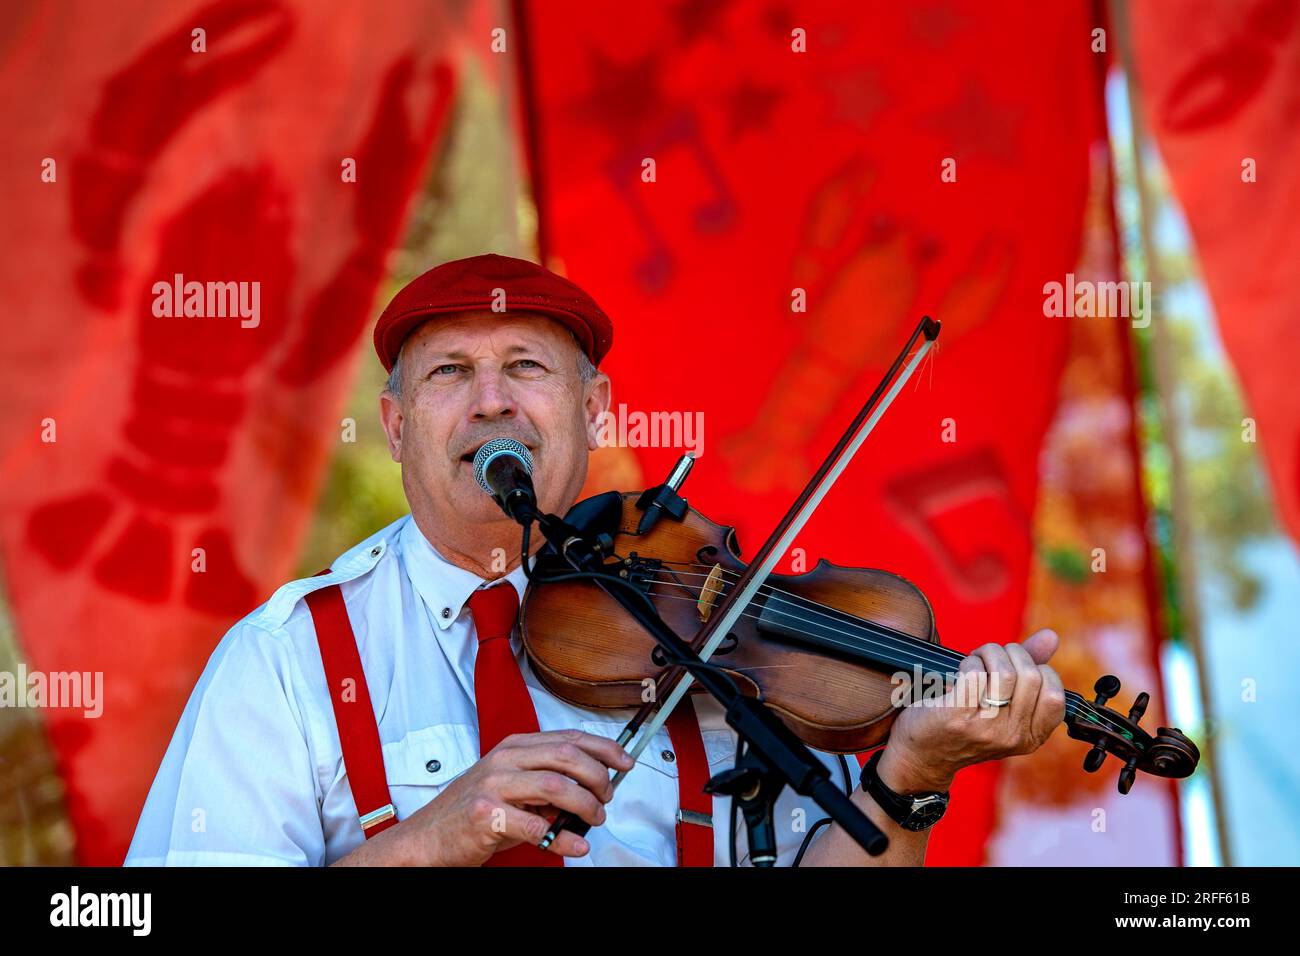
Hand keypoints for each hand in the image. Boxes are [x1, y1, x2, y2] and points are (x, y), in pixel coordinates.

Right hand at [367, 729, 633, 865]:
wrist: (428, 837)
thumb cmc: (472, 811)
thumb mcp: (511, 785)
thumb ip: (546, 781)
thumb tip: (590, 789)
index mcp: (514, 746)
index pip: (569, 737)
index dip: (603, 747)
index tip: (625, 761)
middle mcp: (505, 760)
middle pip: (567, 755)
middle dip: (599, 776)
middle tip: (608, 797)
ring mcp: (494, 785)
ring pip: (557, 786)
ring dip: (586, 806)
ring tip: (594, 820)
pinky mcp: (486, 814)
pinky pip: (536, 825)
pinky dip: (564, 838)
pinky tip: (576, 845)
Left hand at [879, 629, 1065, 792]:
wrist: (921, 753)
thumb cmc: (964, 720)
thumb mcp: (1004, 703)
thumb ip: (1030, 669)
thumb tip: (1051, 636)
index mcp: (1030, 737)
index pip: (1056, 696)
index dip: (1037, 669)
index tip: (1015, 669)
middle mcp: (1013, 737)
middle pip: (1031, 676)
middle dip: (1010, 653)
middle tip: (990, 660)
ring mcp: (986, 730)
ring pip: (1005, 673)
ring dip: (988, 654)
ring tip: (975, 662)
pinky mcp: (957, 718)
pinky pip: (975, 674)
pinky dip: (969, 663)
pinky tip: (960, 673)